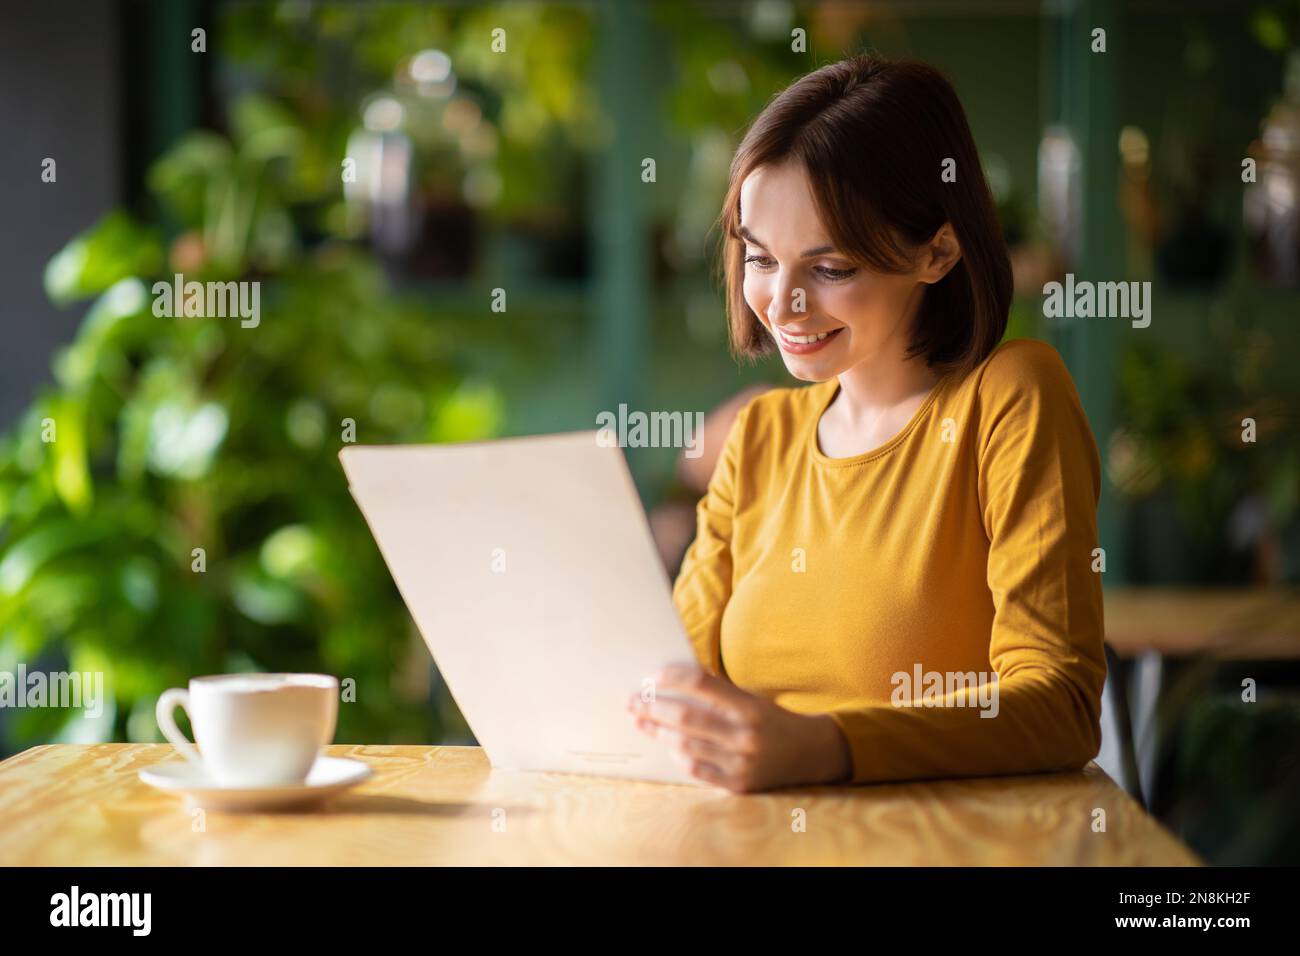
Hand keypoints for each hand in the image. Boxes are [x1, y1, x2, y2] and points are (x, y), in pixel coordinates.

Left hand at [626, 661, 851, 791]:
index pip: (701, 684)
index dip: (672, 679)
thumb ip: (717, 692)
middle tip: (633, 702)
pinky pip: (697, 770)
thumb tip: (671, 683)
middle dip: (653, 709)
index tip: (651, 677)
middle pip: (686, 719)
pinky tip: (669, 746)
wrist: (810, 752)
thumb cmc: (771, 718)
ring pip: (686, 746)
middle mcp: (745, 735)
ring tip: (642, 722)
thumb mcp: (751, 698)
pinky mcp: (739, 785)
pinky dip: (679, 756)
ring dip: (658, 732)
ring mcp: (742, 763)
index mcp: (749, 706)